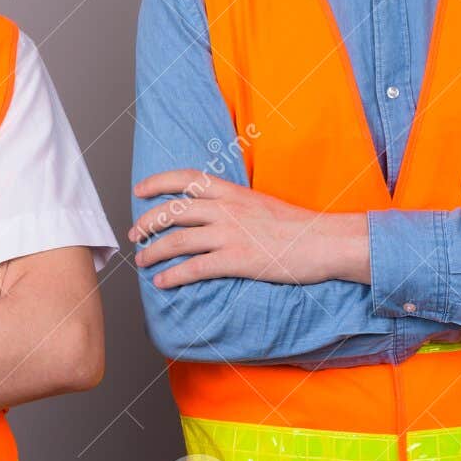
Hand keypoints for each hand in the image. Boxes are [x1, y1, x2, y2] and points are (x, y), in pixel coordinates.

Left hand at [129, 170, 367, 288]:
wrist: (325, 241)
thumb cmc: (297, 226)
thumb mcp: (260, 204)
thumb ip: (234, 206)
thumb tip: (212, 214)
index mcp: (232, 192)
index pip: (186, 178)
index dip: (157, 182)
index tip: (139, 190)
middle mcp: (226, 209)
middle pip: (173, 211)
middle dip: (147, 223)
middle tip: (135, 235)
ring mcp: (230, 234)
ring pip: (178, 240)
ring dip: (154, 252)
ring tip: (142, 261)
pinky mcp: (237, 260)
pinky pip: (195, 268)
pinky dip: (174, 275)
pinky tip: (162, 282)